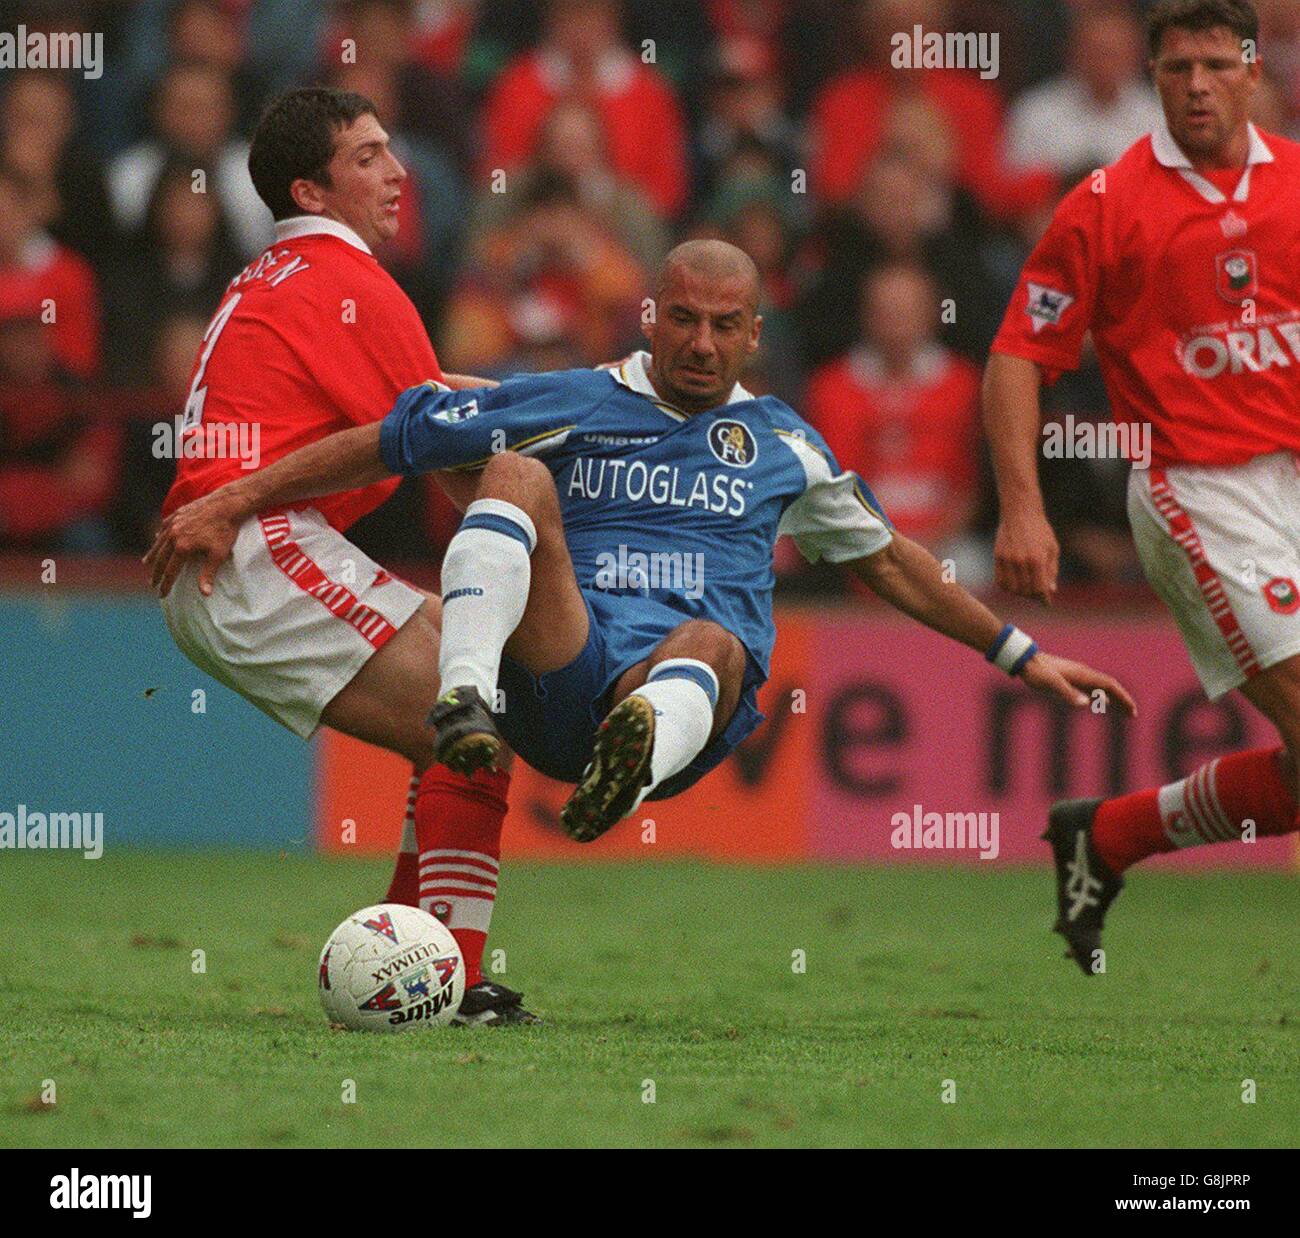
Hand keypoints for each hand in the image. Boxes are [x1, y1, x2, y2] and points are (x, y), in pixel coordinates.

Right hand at [143, 489, 244, 597]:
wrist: (227, 504)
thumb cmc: (224, 531)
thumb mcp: (218, 555)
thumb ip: (208, 574)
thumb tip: (204, 594)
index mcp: (182, 547)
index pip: (170, 571)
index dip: (166, 585)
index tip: (161, 595)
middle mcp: (173, 535)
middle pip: (161, 558)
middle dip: (156, 573)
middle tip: (152, 584)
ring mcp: (174, 523)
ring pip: (159, 542)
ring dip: (153, 554)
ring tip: (147, 564)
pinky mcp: (177, 513)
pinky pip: (164, 527)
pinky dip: (159, 535)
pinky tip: (156, 538)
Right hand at [994, 505, 1058, 603]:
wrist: (1020, 512)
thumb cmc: (1040, 530)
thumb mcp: (1052, 548)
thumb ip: (1051, 570)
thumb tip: (1051, 590)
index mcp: (1038, 559)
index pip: (1039, 588)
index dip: (1044, 598)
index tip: (1046, 602)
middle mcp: (1022, 561)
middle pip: (1025, 590)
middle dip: (1032, 596)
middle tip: (1037, 594)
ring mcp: (1008, 559)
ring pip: (1012, 588)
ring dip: (1019, 592)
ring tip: (1025, 588)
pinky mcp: (998, 557)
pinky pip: (1000, 580)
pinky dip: (1007, 586)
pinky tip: (1013, 583)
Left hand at [1019, 651, 1136, 716]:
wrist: (1024, 660)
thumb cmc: (1037, 672)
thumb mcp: (1051, 684)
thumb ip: (1068, 694)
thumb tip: (1087, 703)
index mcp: (1083, 675)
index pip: (1110, 686)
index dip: (1123, 698)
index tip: (1132, 711)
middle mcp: (1084, 673)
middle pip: (1109, 687)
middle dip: (1122, 700)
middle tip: (1132, 716)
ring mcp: (1077, 675)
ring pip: (1101, 688)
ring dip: (1113, 699)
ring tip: (1122, 712)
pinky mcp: (1070, 678)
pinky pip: (1091, 688)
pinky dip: (1100, 696)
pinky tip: (1100, 703)